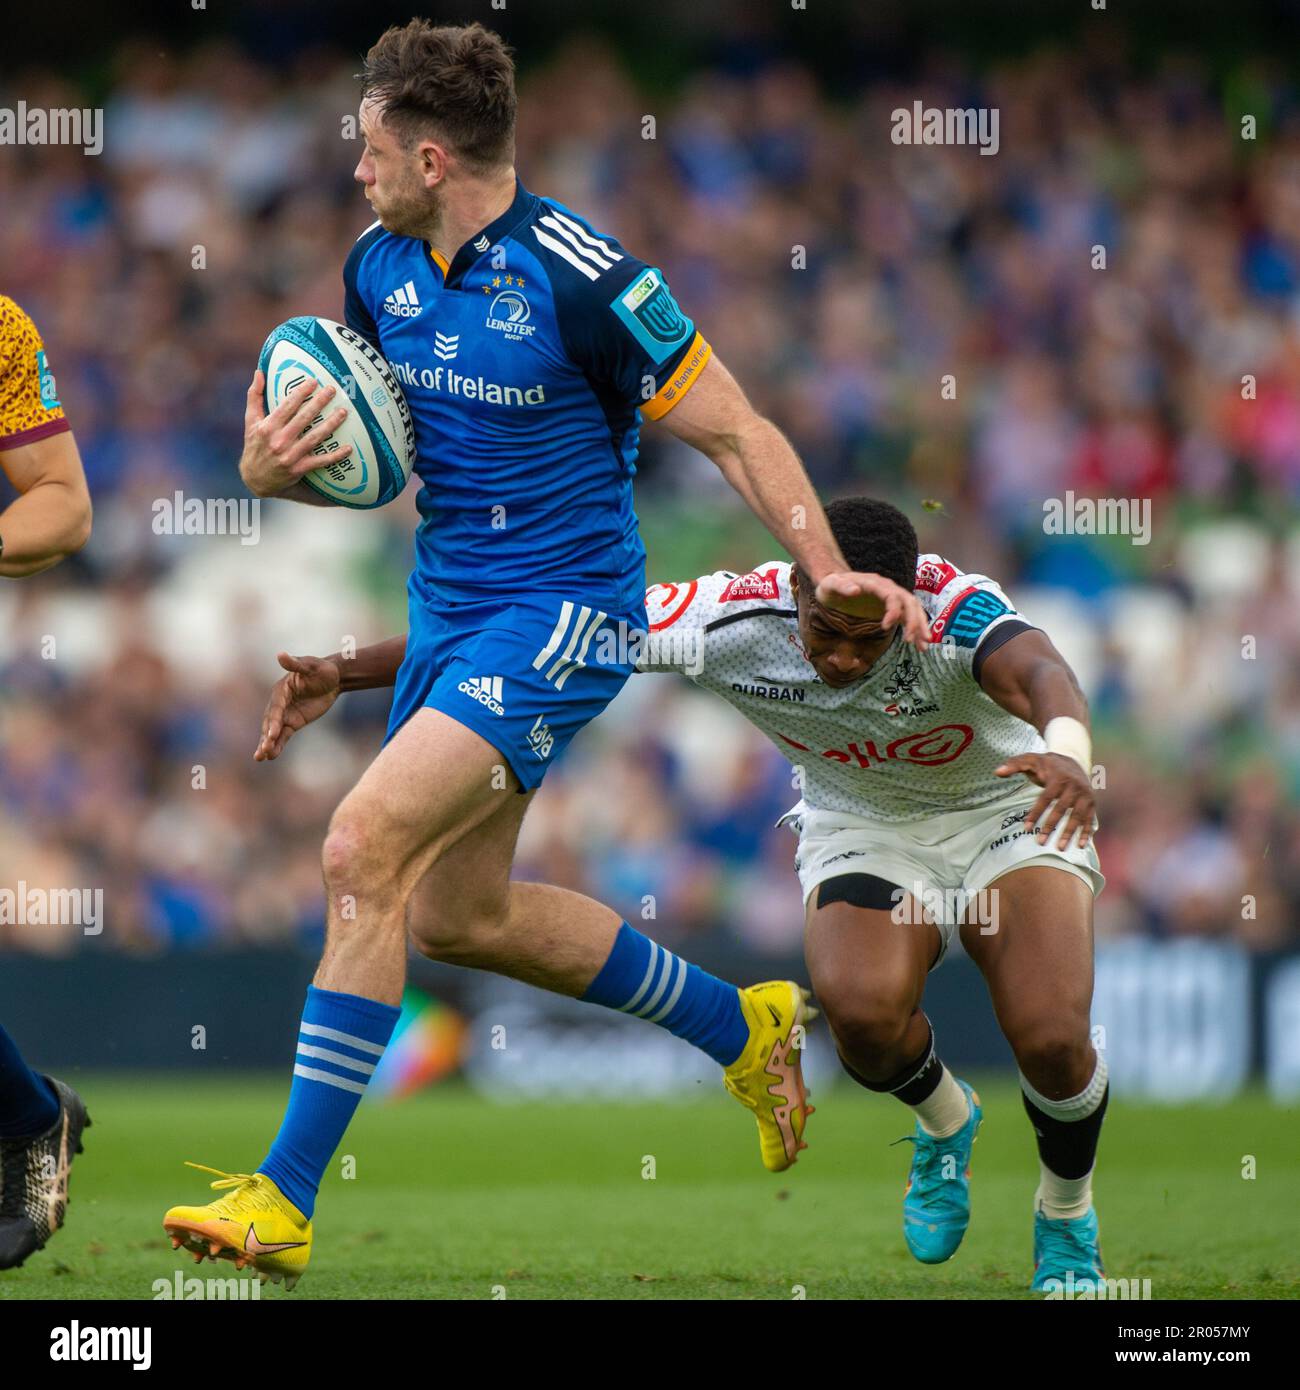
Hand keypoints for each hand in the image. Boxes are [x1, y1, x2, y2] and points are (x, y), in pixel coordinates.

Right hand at [239, 370, 353, 497]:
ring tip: (343, 412)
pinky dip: (335, 456)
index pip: (287, 406)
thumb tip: (259, 372)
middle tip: (332, 390)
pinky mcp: (299, 469)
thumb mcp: (251, 421)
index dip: (301, 393)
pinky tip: (348, 448)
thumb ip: (254, 396)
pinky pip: (320, 461)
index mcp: (268, 427)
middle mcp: (279, 440)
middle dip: (319, 403)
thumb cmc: (254, 445)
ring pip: (314, 438)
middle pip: (303, 418)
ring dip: (331, 425)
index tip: (313, 381)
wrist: (255, 478)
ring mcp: (290, 456)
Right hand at [255, 652, 342, 760]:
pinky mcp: (293, 723)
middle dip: (267, 736)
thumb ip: (295, 664)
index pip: (276, 707)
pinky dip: (277, 745)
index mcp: (281, 689)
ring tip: (261, 758)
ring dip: (267, 744)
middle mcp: (279, 703)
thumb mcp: (311, 665)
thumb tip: (280, 654)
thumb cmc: (321, 669)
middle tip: (263, 750)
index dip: (275, 720)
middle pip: (271, 722)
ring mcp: (285, 714)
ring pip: (274, 731)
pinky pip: (283, 736)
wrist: (332, 679)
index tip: (273, 734)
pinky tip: (271, 756)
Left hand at [814, 572, 931, 648]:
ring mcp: (892, 597)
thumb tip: (855, 590)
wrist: (835, 584)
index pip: (891, 595)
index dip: (893, 610)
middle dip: (913, 620)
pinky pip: (909, 616)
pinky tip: (919, 644)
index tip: (885, 628)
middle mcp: (888, 588)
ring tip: (923, 645)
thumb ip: (841, 586)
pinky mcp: (892, 607)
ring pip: (913, 609)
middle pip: (909, 601)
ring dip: (920, 626)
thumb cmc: (831, 585)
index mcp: (874, 583)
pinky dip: (916, 629)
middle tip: (910, 640)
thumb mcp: (830, 584)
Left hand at [994, 752, 1097, 849]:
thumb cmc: (1046, 764)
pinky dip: (1087, 832)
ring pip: (1078, 816)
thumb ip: (1013, 765)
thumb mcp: (1030, 760)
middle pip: (1062, 808)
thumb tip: (997, 772)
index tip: (1026, 828)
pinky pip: (1090, 819)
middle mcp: (1074, 786)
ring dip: (1070, 833)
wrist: (1073, 760)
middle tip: (1040, 842)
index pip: (1045, 798)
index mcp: (1058, 778)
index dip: (1036, 813)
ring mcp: (1085, 795)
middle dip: (1051, 826)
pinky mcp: (1092, 802)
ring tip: (1060, 848)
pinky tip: (1081, 846)